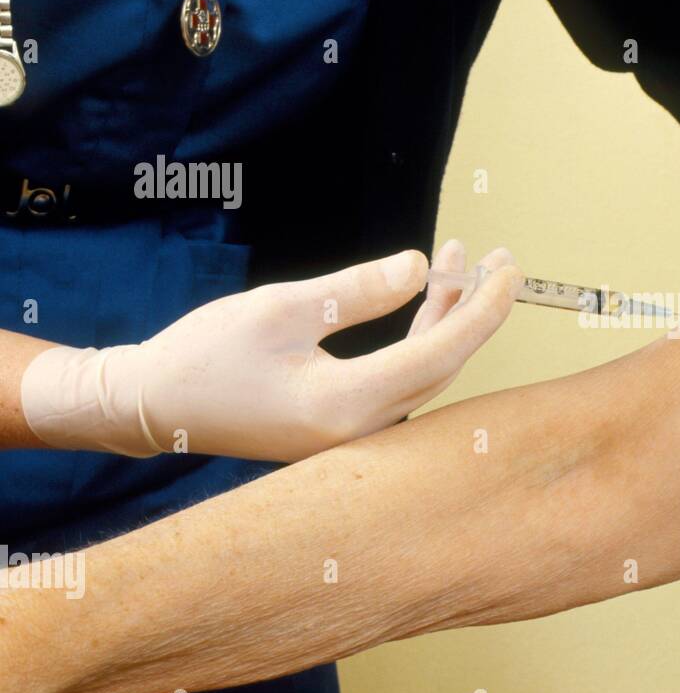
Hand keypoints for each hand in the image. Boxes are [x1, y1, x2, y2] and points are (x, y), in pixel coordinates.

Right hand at [19, 240, 523, 463]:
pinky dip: (420, 335)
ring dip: (447, 316)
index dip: (483, 309)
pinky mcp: (346, 424)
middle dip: (475, 308)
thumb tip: (420, 269)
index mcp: (348, 405)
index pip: (441, 354)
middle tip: (499, 257)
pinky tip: (427, 295)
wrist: (157, 406)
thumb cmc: (207, 356)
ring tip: (458, 260)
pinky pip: (403, 378)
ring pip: (426, 370)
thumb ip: (354, 291)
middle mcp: (363, 432)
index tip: (508, 268)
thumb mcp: (278, 309)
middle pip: (444, 365)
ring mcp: (357, 434)